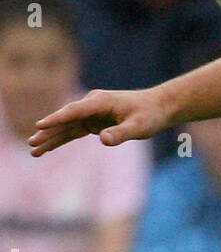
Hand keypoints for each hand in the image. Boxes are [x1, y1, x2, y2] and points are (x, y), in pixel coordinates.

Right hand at [28, 87, 171, 156]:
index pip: (74, 111)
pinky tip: (48, 147)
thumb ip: (121, 133)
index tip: (40, 125)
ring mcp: (91, 113)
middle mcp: (92, 105)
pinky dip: (61, 139)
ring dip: (51, 138)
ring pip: (67, 127)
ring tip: (34, 150)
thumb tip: (102, 139)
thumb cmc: (150, 115)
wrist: (158, 107)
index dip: (57, 119)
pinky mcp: (93, 122)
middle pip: (65, 119)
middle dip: (48, 132)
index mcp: (100, 102)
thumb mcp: (139, 127)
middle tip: (32, 143)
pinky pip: (73, 131)